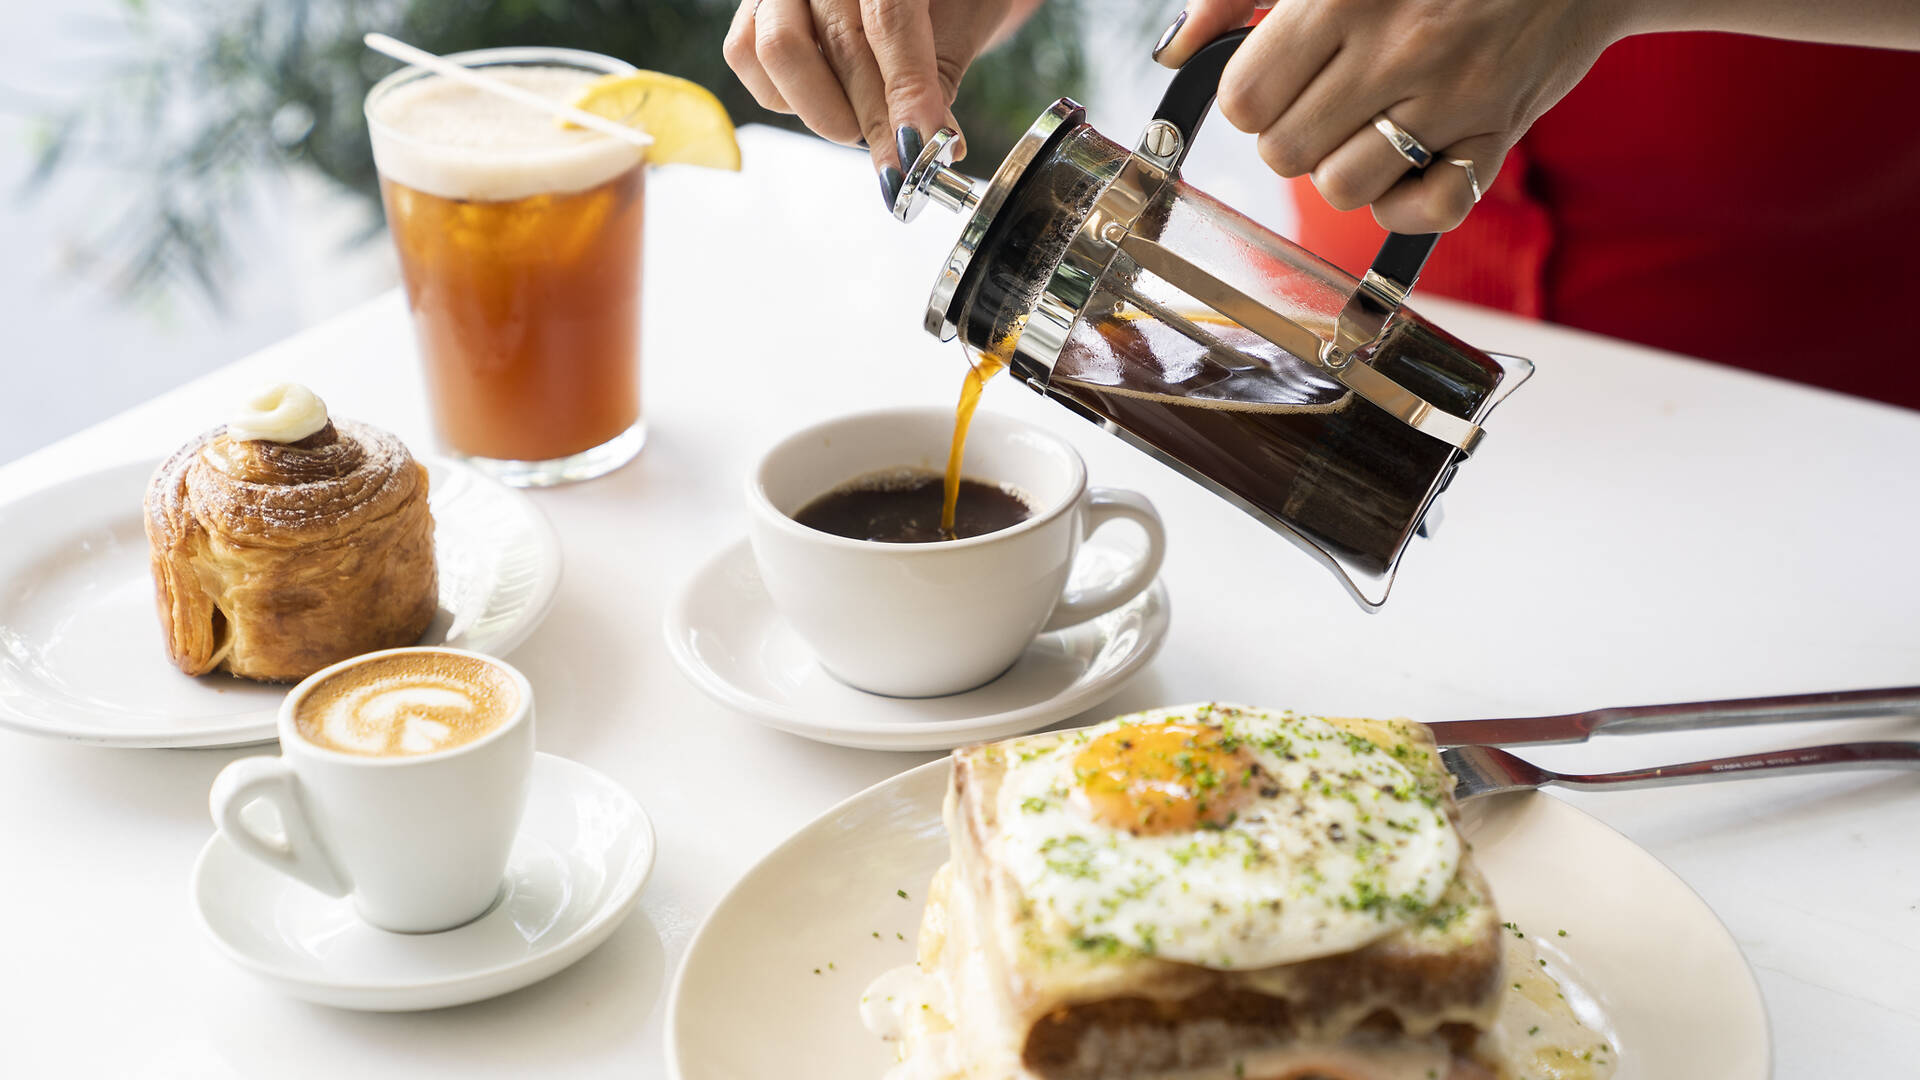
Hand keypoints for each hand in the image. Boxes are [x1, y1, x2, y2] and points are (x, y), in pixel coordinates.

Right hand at [724, 0, 1018, 204]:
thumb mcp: (965, 21)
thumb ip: (937, 76)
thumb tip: (926, 144)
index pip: (889, 17)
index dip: (904, 89)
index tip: (918, 146)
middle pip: (838, 41)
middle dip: (873, 117)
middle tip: (901, 164)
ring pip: (778, 49)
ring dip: (826, 109)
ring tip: (865, 128)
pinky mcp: (753, 10)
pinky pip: (746, 56)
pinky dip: (788, 97)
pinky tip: (831, 102)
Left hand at [1155, 0, 1631, 231]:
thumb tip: (1175, 51)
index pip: (1247, 98)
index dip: (1254, 99)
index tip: (1280, 81)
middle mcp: (1400, 47)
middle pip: (1285, 152)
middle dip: (1294, 135)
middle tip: (1331, 100)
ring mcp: (1454, 97)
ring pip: (1342, 190)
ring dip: (1346, 169)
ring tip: (1375, 126)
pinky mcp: (1499, 138)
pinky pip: (1424, 214)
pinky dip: (1408, 205)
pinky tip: (1416, 161)